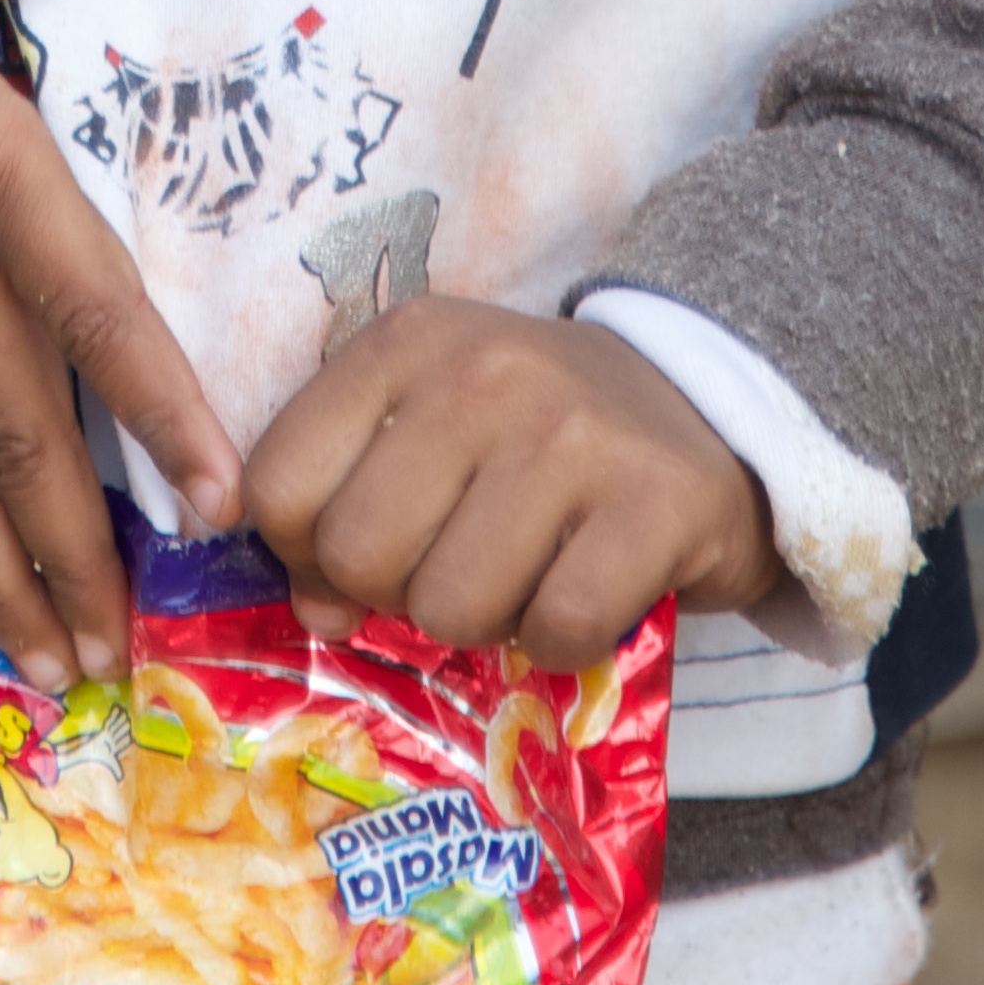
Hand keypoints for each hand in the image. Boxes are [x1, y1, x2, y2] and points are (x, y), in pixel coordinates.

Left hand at [243, 294, 780, 669]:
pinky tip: (582, 596)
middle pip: (359, 553)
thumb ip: (341, 509)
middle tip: (456, 566)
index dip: (307, 552)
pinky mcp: (658, 500)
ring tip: (523, 576)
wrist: (704, 405)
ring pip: (452, 603)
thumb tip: (319, 615)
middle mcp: (485, 370)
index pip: (279, 486)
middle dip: (398, 592)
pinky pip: (558, 626)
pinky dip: (562, 642)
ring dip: (483, 623)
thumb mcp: (423, 432)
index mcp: (406, 342)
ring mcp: (575, 431)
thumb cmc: (532, 436)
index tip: (370, 548)